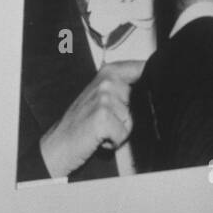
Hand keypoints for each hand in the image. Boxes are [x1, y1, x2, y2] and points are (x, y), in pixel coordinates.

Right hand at [39, 61, 145, 178]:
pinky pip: (124, 134)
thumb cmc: (81, 123)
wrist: (57, 145)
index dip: (151, 80)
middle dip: (129, 115)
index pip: (143, 68)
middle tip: (107, 120)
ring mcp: (104, 98)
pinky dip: (114, 141)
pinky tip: (99, 137)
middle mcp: (106, 82)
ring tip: (102, 128)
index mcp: (109, 72)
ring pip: (133, 119)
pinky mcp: (102, 116)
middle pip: (142, 100)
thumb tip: (155, 84)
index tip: (152, 83)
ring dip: (121, 129)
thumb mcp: (103, 97)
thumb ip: (125, 86)